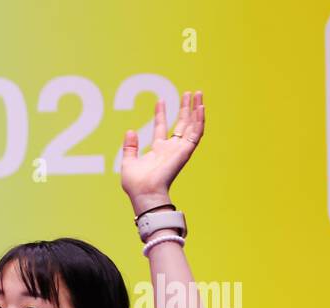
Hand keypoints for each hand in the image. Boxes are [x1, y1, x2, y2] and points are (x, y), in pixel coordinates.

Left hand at [121, 90, 204, 211]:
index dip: (161, 113)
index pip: (161, 126)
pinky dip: (199, 120)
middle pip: (181, 123)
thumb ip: (130, 147)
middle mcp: (171, 148)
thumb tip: (130, 130)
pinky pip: (196, 133)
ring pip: (191, 125)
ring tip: (198, 94)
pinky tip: (201, 107)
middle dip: (185, 108)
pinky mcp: (185, 151)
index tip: (161, 99)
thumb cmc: (136, 184)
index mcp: (158, 150)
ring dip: (195, 109)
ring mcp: (179, 149)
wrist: (144, 193)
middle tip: (189, 92)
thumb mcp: (129, 162)